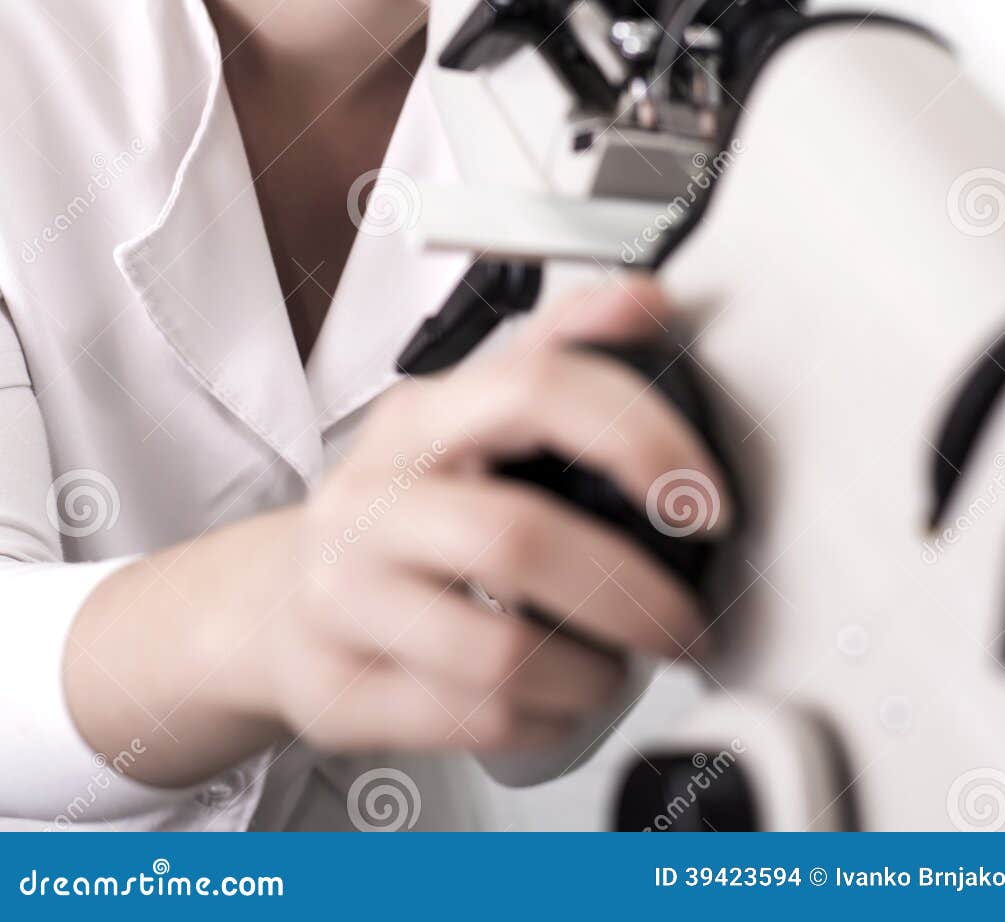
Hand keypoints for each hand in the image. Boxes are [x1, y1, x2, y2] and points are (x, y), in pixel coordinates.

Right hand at [248, 271, 728, 753]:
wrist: (280, 601)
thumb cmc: (401, 506)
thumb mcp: (466, 415)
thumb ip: (560, 351)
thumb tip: (649, 299)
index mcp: (419, 417)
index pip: (535, 389)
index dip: (638, 437)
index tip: (706, 499)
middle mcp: (372, 500)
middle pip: (518, 539)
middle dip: (633, 594)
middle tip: (686, 621)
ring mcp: (345, 598)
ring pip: (500, 655)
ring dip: (592, 674)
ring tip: (615, 664)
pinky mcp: (340, 690)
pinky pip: (474, 723)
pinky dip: (545, 721)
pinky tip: (557, 698)